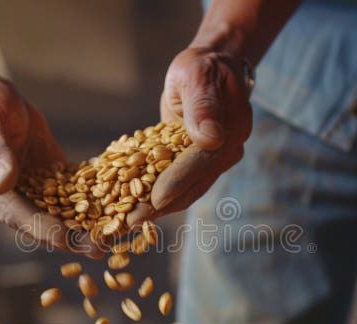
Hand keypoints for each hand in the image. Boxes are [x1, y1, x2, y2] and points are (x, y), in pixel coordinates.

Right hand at [0, 34, 100, 256]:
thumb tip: (0, 183)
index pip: (18, 217)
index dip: (44, 229)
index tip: (69, 240)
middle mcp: (11, 200)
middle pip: (45, 223)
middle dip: (75, 236)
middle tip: (105, 246)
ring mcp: (31, 191)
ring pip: (64, 213)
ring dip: (91, 222)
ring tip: (120, 230)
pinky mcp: (49, 179)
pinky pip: (74, 192)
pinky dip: (96, 196)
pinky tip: (122, 199)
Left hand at [128, 47, 251, 224]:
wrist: (209, 69)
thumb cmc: (202, 68)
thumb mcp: (197, 76)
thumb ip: (203, 105)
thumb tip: (210, 137)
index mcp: (231, 131)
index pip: (202, 162)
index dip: (178, 182)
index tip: (155, 200)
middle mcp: (224, 153)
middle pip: (192, 185)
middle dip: (160, 206)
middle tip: (129, 223)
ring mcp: (211, 162)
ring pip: (183, 191)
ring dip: (154, 208)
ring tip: (124, 223)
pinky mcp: (196, 166)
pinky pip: (175, 184)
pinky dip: (152, 196)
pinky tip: (128, 207)